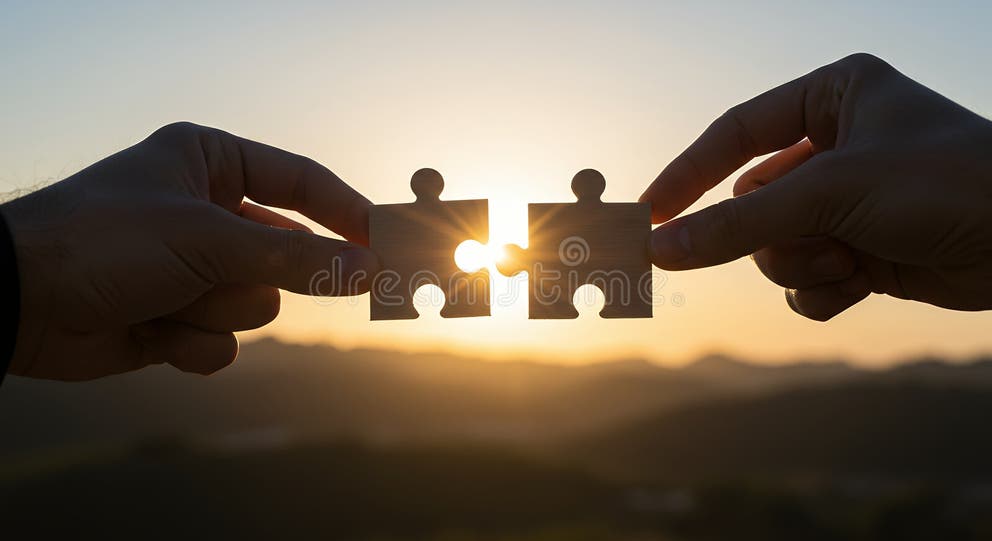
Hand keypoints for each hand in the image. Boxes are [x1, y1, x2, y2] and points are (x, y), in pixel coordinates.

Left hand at [1, 122, 378, 379]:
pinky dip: (193, 343)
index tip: (387, 241)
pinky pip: (224, 340)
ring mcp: (194, 267)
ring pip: (257, 304)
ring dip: (216, 310)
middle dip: (262, 276)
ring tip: (169, 300)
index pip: (301, 182)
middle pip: (285, 254)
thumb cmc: (105, 242)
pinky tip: (153, 334)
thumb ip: (294, 259)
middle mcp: (208, 212)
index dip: (346, 211)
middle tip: (305, 290)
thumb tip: (368, 269)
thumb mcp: (209, 240)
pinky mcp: (178, 316)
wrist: (15, 303)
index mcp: (211, 164)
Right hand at [640, 53, 991, 320]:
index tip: (648, 214)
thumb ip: (735, 224)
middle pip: (751, 204)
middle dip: (776, 234)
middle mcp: (836, 146)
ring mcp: (848, 202)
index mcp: (831, 98)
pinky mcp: (861, 249)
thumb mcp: (828, 193)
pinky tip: (864, 280)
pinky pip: (805, 281)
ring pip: (774, 248)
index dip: (687, 174)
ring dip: (805, 264)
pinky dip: (825, 289)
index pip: (734, 134)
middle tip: (805, 242)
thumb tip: (656, 248)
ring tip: (852, 258)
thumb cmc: (942, 184)